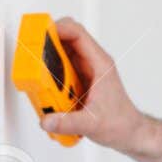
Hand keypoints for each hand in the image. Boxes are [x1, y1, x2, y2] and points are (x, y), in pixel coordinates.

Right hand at [42, 17, 150, 152]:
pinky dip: (49, 80)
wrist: (129, 133)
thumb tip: (47, 119)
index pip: (78, 34)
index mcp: (100, 65)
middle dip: (46, 45)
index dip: (57, 29)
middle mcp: (91, 64)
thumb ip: (68, 123)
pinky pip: (58, 73)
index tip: (39, 34)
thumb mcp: (93, 124)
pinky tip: (48, 94)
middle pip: (64, 41)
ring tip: (41, 83)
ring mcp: (84, 72)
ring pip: (59, 57)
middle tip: (32, 57)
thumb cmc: (122, 123)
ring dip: (46, 66)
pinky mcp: (77, 82)